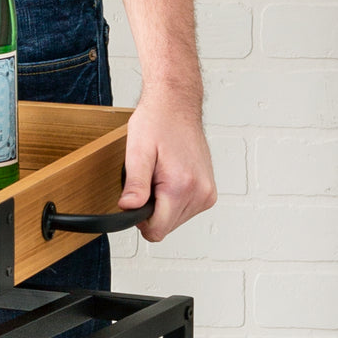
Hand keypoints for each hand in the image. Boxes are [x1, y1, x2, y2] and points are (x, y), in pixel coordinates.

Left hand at [119, 90, 216, 242]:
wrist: (175, 107)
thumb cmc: (156, 123)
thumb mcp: (137, 152)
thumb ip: (134, 184)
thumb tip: (128, 208)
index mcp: (182, 186)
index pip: (157, 230)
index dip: (138, 220)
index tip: (135, 199)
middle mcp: (200, 192)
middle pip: (165, 227)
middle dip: (150, 209)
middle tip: (148, 180)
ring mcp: (207, 192)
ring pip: (174, 220)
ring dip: (161, 204)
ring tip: (158, 175)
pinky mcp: (208, 190)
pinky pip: (184, 210)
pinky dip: (172, 199)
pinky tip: (168, 178)